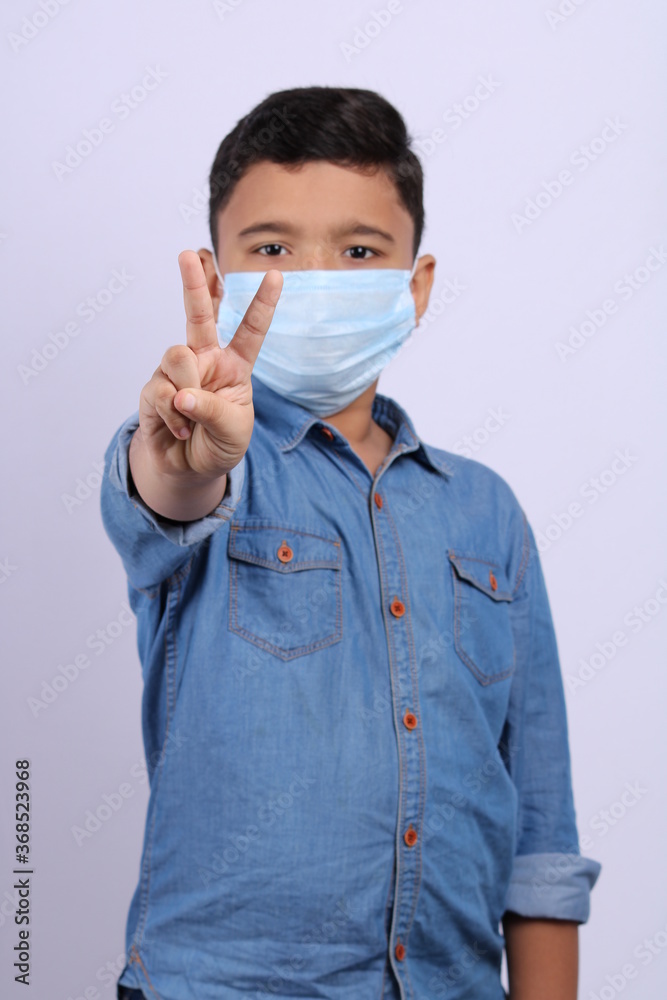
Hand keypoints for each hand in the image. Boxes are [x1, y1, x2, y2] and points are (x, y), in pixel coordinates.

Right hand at [137, 250, 282, 478]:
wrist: (189, 468)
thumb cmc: (219, 443)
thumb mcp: (232, 430)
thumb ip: (212, 409)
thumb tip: (180, 394)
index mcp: (234, 365)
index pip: (251, 330)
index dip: (263, 303)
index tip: (277, 274)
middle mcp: (205, 360)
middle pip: (199, 315)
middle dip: (194, 283)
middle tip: (187, 254)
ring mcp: (177, 372)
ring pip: (177, 356)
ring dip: (186, 390)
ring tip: (191, 416)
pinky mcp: (154, 389)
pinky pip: (161, 390)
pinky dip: (172, 414)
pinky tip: (179, 428)